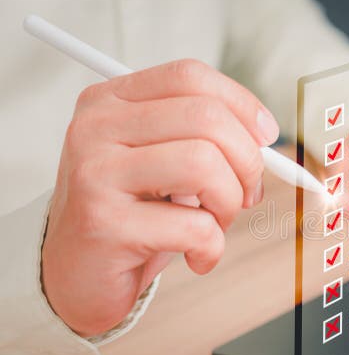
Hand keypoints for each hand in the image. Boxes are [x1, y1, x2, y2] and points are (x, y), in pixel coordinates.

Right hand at [42, 59, 278, 336]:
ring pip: (204, 165)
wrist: (75, 278)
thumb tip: (264, 134)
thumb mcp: (164, 162)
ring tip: (214, 225)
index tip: (266, 138)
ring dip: (229, 204)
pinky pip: (194, 226)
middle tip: (246, 195)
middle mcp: (96, 128)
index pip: (190, 76)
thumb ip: (205, 137)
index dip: (242, 105)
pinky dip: (213, 248)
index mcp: (111, 101)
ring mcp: (95, 173)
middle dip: (247, 162)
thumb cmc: (133, 216)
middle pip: (206, 118)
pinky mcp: (104, 223)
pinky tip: (197, 257)